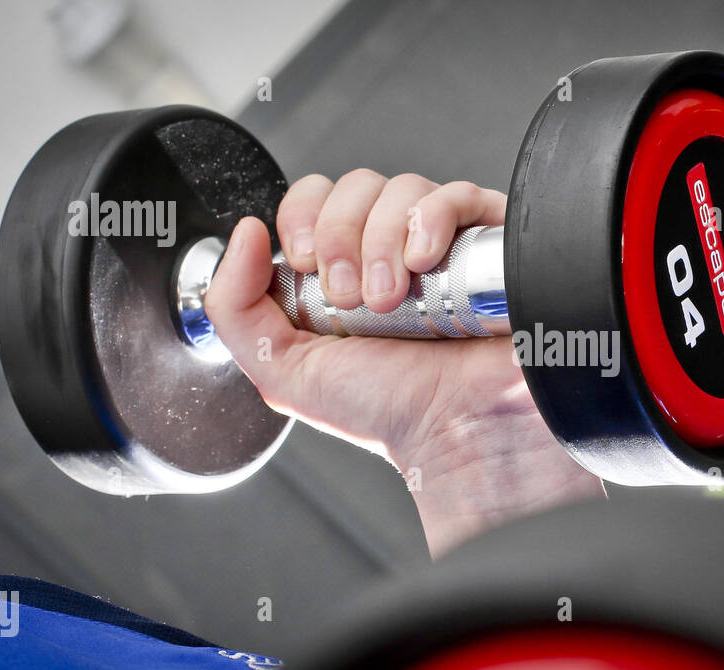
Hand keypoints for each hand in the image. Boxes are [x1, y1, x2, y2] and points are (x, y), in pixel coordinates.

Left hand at [204, 171, 604, 555]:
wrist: (455, 429)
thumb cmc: (390, 411)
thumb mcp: (282, 370)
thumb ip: (234, 307)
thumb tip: (245, 232)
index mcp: (343, 271)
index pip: (314, 200)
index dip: (303, 217)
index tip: (308, 266)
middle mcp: (392, 251)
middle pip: (354, 186)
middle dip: (340, 235)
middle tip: (352, 297)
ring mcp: (443, 242)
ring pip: (401, 187)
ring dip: (382, 240)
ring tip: (393, 299)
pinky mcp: (490, 240)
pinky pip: (458, 195)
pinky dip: (431, 219)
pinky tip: (424, 264)